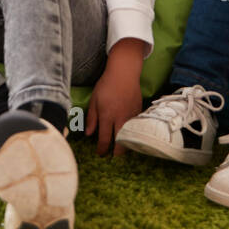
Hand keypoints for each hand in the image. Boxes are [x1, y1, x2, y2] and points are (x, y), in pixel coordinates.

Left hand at [86, 41, 144, 155]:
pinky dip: (132, 134)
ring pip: (130, 137)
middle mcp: (120, 118)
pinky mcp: (139, 112)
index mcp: (107, 116)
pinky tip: (128, 135)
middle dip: (116, 153)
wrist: (124, 73)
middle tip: (111, 155)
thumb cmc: (106, 85)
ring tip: (120, 148)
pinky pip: (136, 128)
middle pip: (120, 144)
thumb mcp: (94, 101)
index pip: (104, 139)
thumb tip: (89, 134)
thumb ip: (92, 119)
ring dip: (125, 145)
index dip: (101, 150)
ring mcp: (131, 116)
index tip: (99, 153)